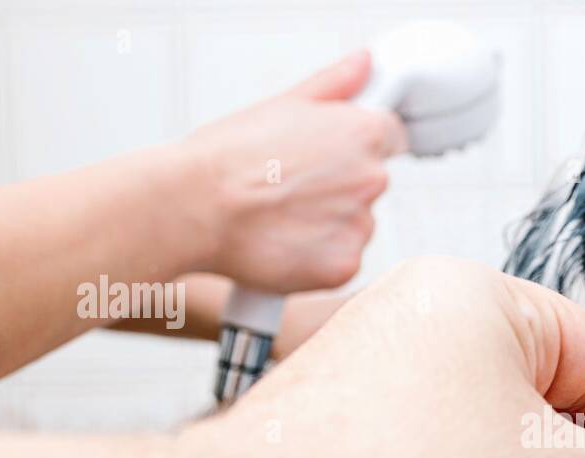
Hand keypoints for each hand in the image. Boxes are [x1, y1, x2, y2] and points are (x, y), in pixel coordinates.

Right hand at [183, 52, 406, 292]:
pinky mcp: (345, 266)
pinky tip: (285, 242)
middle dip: (340, 185)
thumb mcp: (284, 104)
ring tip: (281, 215)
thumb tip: (365, 64)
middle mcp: (371, 179)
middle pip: (370, 182)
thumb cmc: (229, 157)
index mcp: (363, 134)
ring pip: (356, 224)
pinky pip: (342, 259)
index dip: (356, 145)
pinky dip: (318, 257)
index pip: (389, 138)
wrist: (195, 208)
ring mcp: (360, 226)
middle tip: (290, 185)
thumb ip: (335, 85)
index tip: (329, 155)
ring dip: (329, 223)